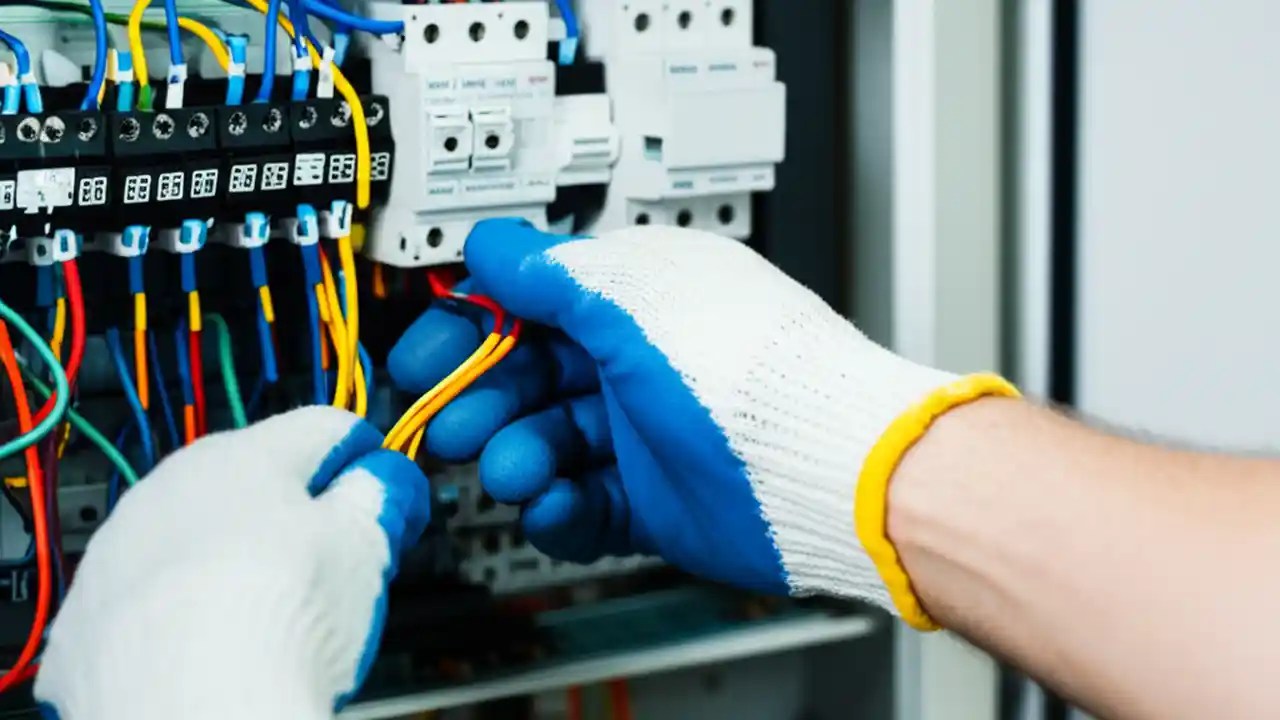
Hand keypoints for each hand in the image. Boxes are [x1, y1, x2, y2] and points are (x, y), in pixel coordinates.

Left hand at [35, 407, 429, 719]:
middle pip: (255, 483)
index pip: (326, 430)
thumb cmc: (275, 622)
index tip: (387, 493)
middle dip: (299, 516)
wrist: (188, 712)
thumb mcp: (364, 545)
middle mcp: (171, 486)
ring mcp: (121, 549)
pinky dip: (183, 614)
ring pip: (196, 538)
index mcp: (244, 455)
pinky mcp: (89, 613)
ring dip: (236, 562)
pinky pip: (150, 597)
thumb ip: (380, 496)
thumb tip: (386, 478)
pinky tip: (214, 647)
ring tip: (274, 616)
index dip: (369, 460)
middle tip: (339, 567)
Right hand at [389, 220, 1014, 625]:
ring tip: (515, 469)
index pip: (529, 302)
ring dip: (519, 456)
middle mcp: (639, 359)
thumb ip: (548, 274)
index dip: (470, 328)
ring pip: (550, 443)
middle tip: (449, 424)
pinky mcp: (654, 501)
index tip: (426, 355)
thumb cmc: (747, 371)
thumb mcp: (629, 300)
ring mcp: (646, 432)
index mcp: (635, 296)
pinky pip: (583, 505)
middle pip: (529, 378)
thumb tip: (492, 245)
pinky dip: (559, 509)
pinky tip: (554, 506)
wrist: (824, 470)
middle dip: (483, 400)